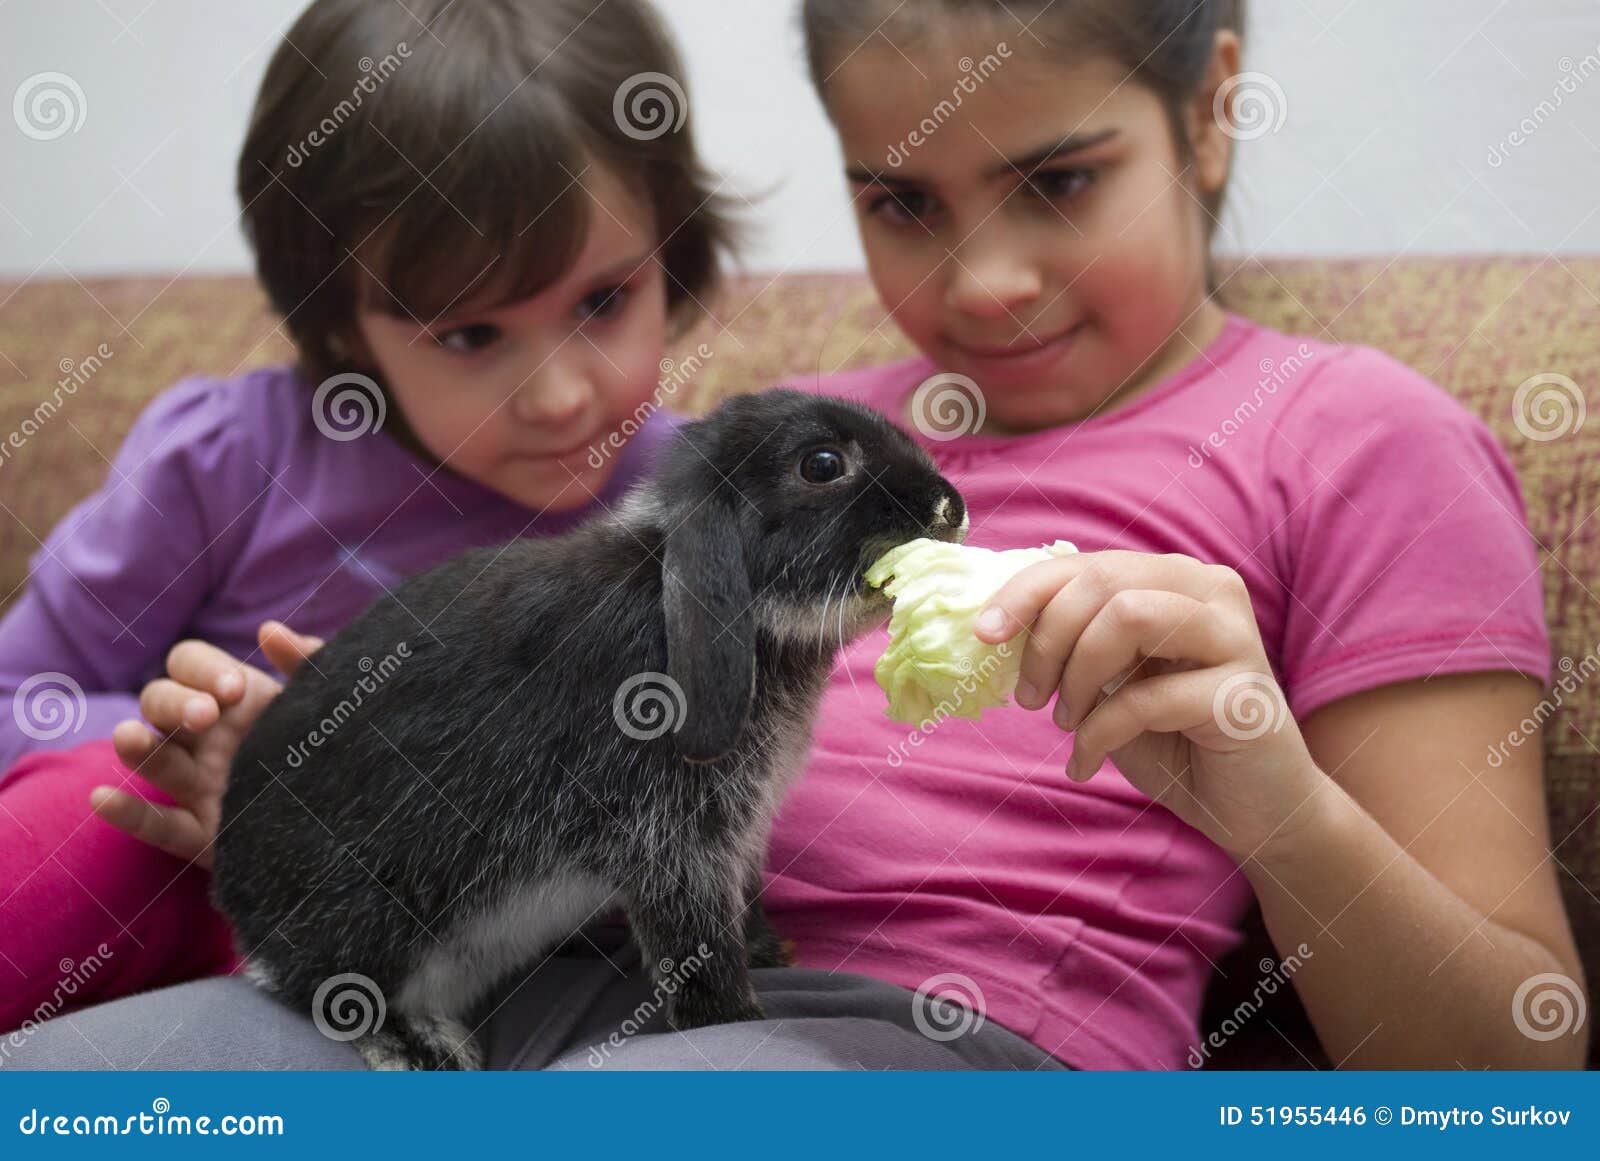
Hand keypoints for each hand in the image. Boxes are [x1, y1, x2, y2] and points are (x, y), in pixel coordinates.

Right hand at [94, 621, 323, 868]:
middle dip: (174, 702)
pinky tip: (102, 798)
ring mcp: (200, 784)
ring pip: (152, 759)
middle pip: (159, 702)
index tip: (236, 690)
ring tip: (129, 736)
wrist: (362, 816)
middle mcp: (208, 737)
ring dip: (136, 745)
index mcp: (235, 699)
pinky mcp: (204, 834)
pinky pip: (158, 824)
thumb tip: (268, 630)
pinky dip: (128, 813)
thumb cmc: (345, 748)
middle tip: (206, 716)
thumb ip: (308, 664)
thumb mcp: (332, 701)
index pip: (188, 663)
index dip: (202, 670)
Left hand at [975, 551, 1326, 863]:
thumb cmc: (1174, 737)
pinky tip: (1085, 763)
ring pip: (1129, 616)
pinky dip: (1099, 734)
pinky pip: (1145, 698)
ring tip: (1065, 721)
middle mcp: (1210, 590)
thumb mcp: (1110, 680)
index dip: (1025, 593)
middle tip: (1030, 697)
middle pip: (1103, 582)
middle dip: (1048, 640)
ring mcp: (1233, 637)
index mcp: (1174, 578)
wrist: (1253, 808)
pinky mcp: (1241, 694)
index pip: (1085, 564)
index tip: (984, 634)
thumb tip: (995, 624)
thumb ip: (1072, 641)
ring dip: (1078, 675)